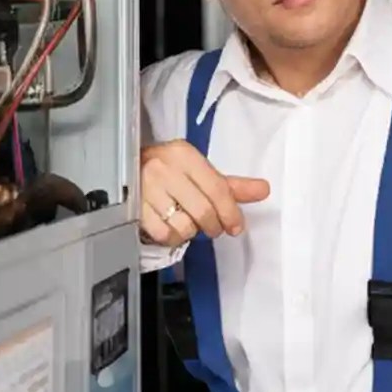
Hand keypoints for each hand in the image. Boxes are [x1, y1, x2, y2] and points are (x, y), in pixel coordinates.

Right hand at [139, 140, 270, 246]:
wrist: (128, 168)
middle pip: (202, 210)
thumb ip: (231, 185)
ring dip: (191, 231)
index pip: (217, 188)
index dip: (230, 212)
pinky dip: (173, 237)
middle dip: (213, 226)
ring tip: (188, 222)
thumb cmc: (169, 171)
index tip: (236, 226)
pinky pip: (164, 234)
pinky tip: (172, 227)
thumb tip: (263, 189)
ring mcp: (146, 189)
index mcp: (184, 154)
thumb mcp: (200, 172)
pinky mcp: (135, 208)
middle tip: (214, 228)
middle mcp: (164, 168)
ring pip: (183, 225)